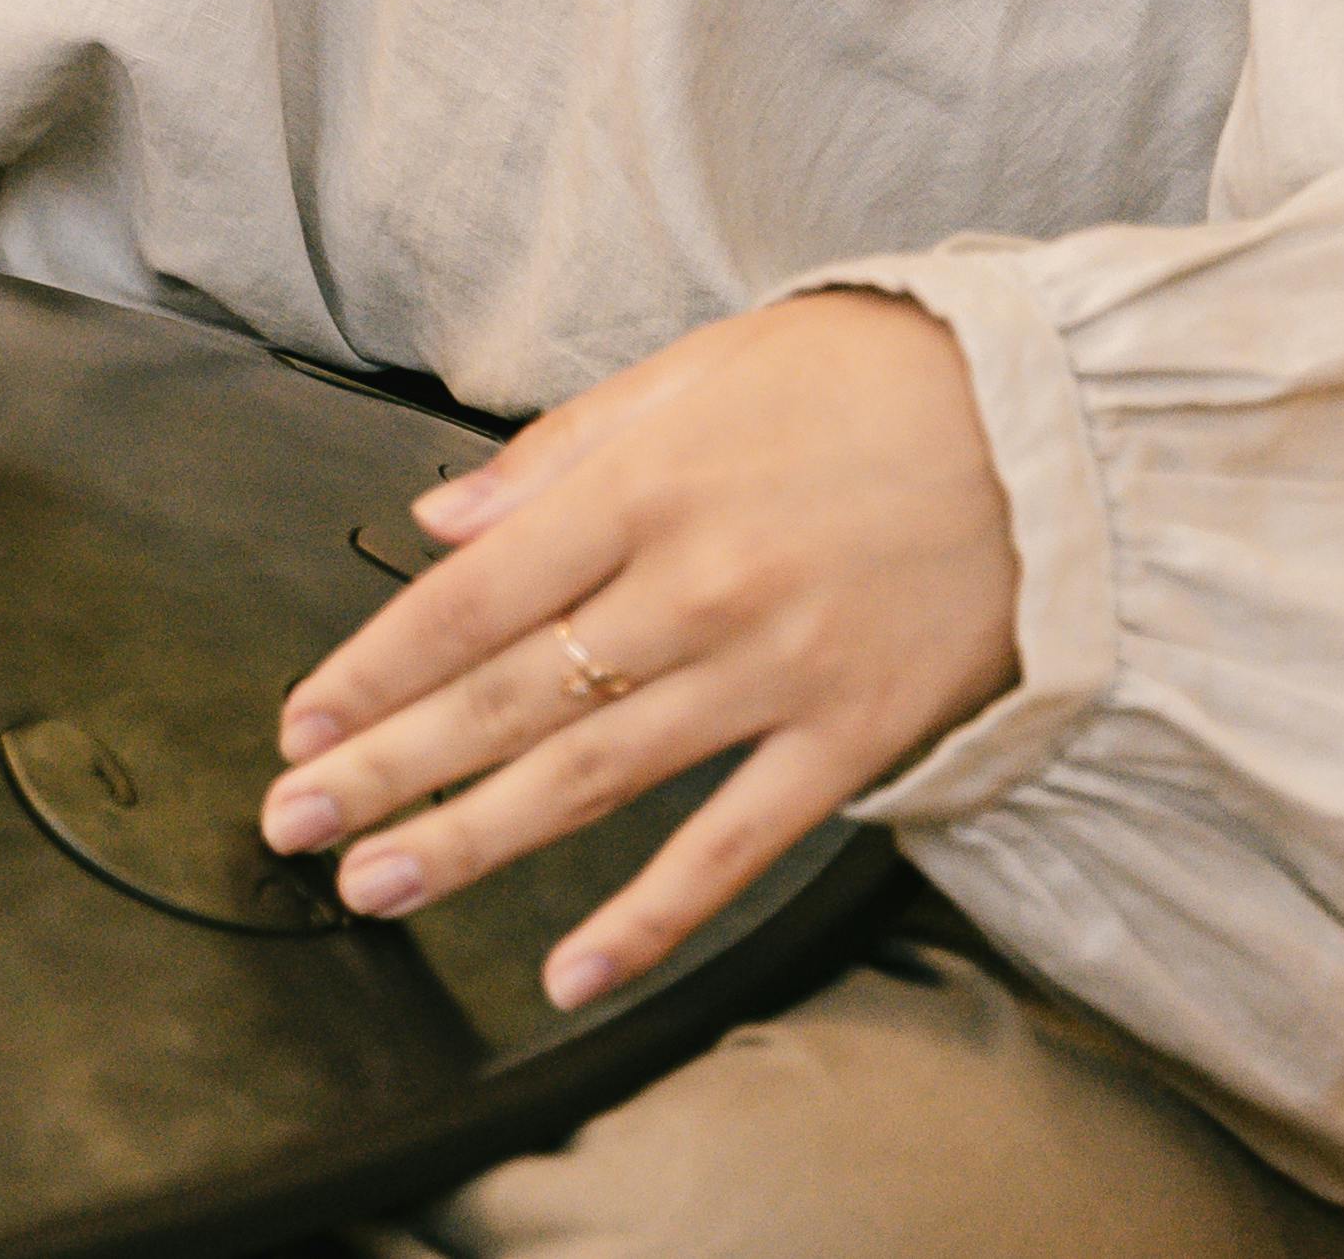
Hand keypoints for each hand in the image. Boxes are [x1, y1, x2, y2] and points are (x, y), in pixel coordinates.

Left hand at [257, 290, 1019, 1005]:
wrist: (1054, 426)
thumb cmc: (873, 380)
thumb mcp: (704, 370)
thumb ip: (564, 449)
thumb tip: (441, 520)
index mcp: (645, 487)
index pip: (470, 597)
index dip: (372, 667)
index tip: (299, 722)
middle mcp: (691, 588)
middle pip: (505, 697)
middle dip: (383, 765)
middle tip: (289, 825)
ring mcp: (770, 674)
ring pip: (589, 779)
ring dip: (470, 841)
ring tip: (375, 889)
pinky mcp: (847, 741)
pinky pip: (730, 849)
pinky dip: (647, 919)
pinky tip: (569, 972)